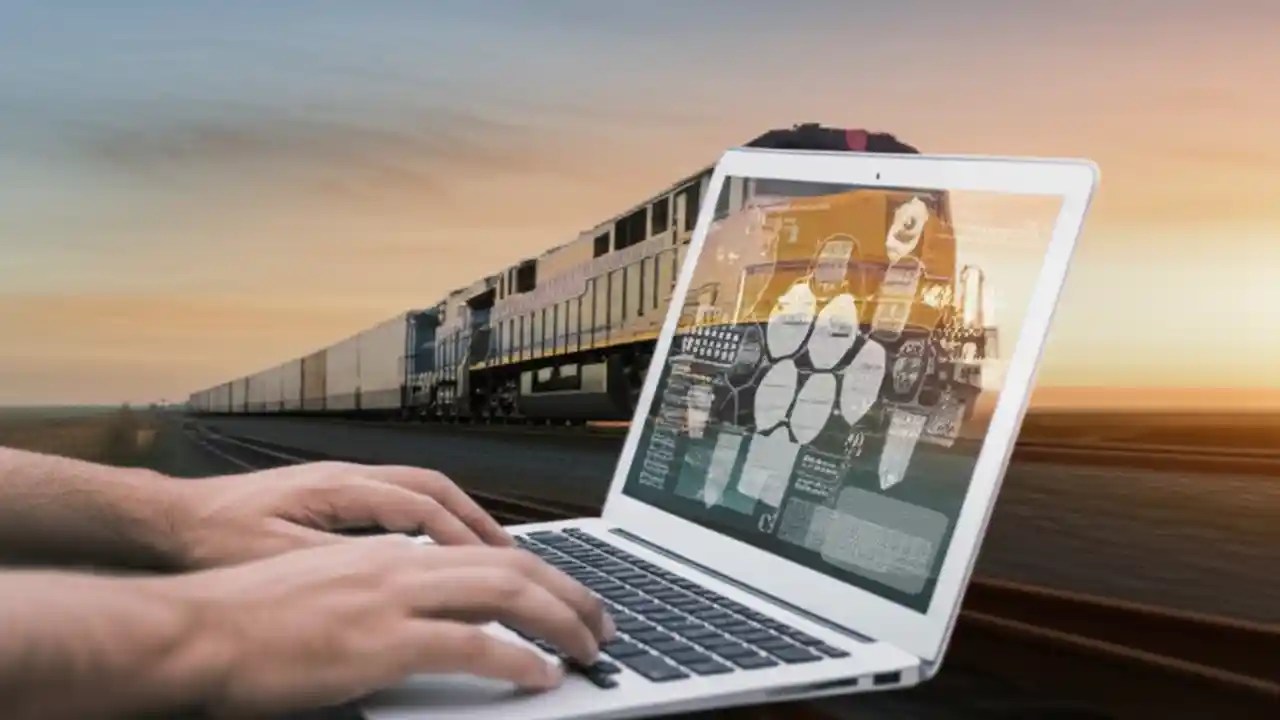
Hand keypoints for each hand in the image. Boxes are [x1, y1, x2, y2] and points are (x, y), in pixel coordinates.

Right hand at [160, 537, 614, 716]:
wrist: (193, 630)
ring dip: (559, 620)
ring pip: (505, 593)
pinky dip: (516, 659)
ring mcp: (393, 599)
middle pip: (513, 565)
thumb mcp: (329, 593)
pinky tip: (539, 675)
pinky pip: (472, 645)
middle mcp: (402, 564)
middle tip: (601, 622)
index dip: (540, 573)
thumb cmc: (247, 619)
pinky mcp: (380, 643)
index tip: (567, 598)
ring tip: (588, 647)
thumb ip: (381, 601)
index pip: (488, 553)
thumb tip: (421, 622)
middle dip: (569, 593)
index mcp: (391, 553)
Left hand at [167, 461, 512, 569]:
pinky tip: (438, 546)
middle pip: (435, 490)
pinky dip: (431, 521)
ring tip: (490, 550)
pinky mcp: (331, 495)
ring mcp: (341, 481)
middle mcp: (348, 476)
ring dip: (459, 519)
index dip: (463, 538)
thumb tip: (397, 571)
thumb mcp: (277, 558)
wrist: (167, 518)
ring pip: (420, 491)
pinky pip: (399, 500)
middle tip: (515, 555)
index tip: (496, 567)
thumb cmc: (213, 537)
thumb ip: (340, 561)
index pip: (422, 508)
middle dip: (479, 522)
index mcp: (339, 488)